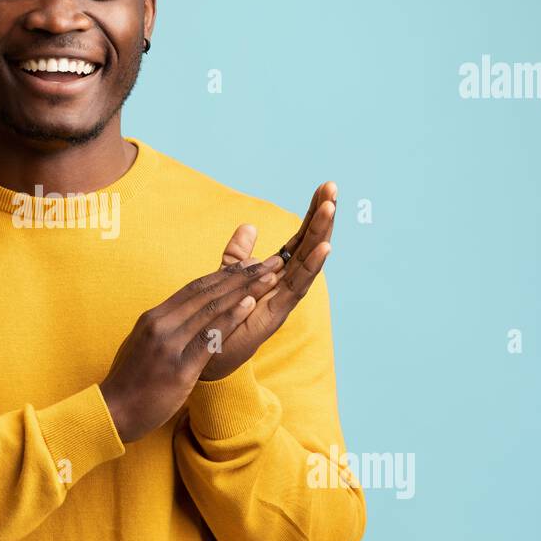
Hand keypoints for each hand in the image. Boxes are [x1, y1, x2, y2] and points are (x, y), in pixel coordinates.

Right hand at [100, 255, 284, 442]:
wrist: (114, 411)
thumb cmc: (129, 381)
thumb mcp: (142, 344)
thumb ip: (162, 328)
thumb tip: (179, 317)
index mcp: (153, 318)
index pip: (194, 289)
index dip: (224, 275)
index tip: (247, 264)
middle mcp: (161, 325)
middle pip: (206, 293)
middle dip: (240, 276)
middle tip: (268, 263)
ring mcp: (169, 345)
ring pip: (211, 309)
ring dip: (244, 290)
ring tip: (269, 278)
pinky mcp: (179, 368)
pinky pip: (210, 337)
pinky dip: (231, 318)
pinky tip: (250, 305)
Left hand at [199, 181, 336, 381]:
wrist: (207, 353)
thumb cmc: (221, 318)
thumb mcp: (228, 277)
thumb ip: (239, 254)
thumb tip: (249, 225)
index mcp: (276, 272)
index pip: (299, 238)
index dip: (311, 214)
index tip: (324, 187)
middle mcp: (285, 283)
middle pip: (309, 245)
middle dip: (322, 217)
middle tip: (333, 188)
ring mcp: (284, 298)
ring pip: (308, 261)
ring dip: (321, 234)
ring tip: (331, 208)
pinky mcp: (277, 313)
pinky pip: (298, 287)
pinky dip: (312, 266)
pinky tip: (324, 247)